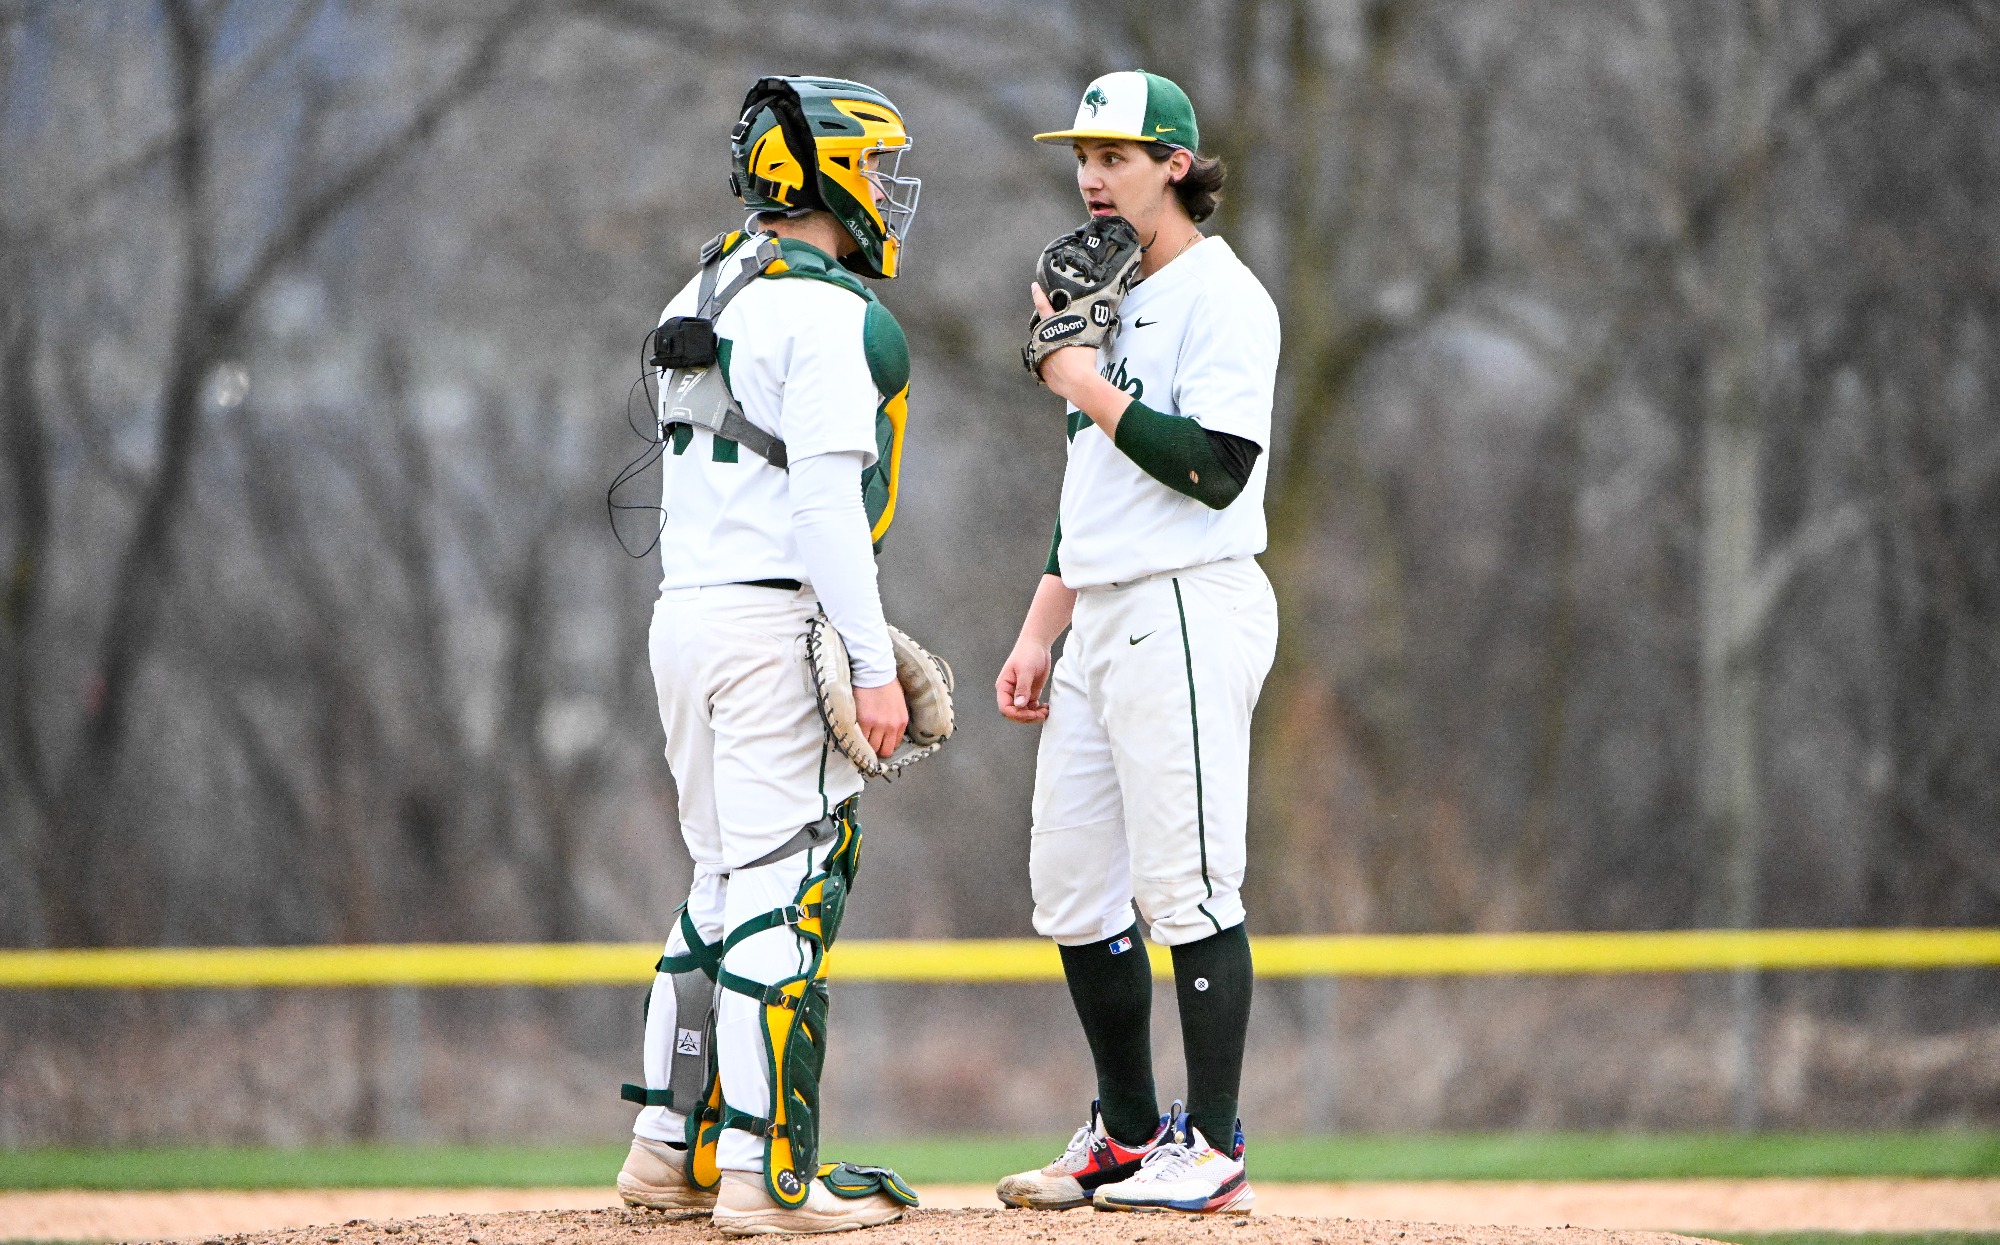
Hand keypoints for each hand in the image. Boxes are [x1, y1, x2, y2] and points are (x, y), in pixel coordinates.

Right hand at [853, 679, 908, 760]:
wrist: (874, 671)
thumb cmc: (886, 684)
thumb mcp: (898, 703)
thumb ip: (894, 719)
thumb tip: (887, 732)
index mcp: (901, 721)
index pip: (893, 746)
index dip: (884, 747)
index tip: (877, 745)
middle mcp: (891, 725)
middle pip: (883, 751)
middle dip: (875, 751)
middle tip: (867, 746)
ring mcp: (877, 724)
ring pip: (871, 747)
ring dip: (864, 745)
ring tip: (858, 740)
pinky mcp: (864, 720)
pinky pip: (860, 738)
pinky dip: (856, 739)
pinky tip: (852, 735)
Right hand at [995, 638, 1053, 722]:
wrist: (1037, 644)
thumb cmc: (1028, 653)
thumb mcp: (1025, 670)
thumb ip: (1022, 688)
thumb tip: (1019, 705)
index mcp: (1004, 687)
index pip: (1005, 708)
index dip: (1017, 714)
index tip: (1031, 713)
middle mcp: (1010, 692)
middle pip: (1014, 713)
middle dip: (1026, 717)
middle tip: (1041, 714)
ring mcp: (1020, 693)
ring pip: (1023, 712)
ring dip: (1033, 716)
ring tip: (1045, 711)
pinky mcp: (1030, 692)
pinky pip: (1032, 708)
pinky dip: (1038, 711)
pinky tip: (1046, 708)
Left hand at [1030, 283, 1101, 397]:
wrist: (1077, 382)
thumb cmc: (1084, 358)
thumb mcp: (1087, 336)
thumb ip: (1083, 329)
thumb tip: (1089, 323)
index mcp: (1054, 327)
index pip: (1044, 306)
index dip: (1039, 295)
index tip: (1034, 286)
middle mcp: (1042, 339)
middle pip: (1042, 328)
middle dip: (1049, 328)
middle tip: (1059, 329)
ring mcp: (1039, 354)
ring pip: (1043, 346)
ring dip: (1051, 346)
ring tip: (1065, 352)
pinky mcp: (1040, 369)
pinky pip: (1045, 362)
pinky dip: (1052, 363)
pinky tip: (1063, 367)